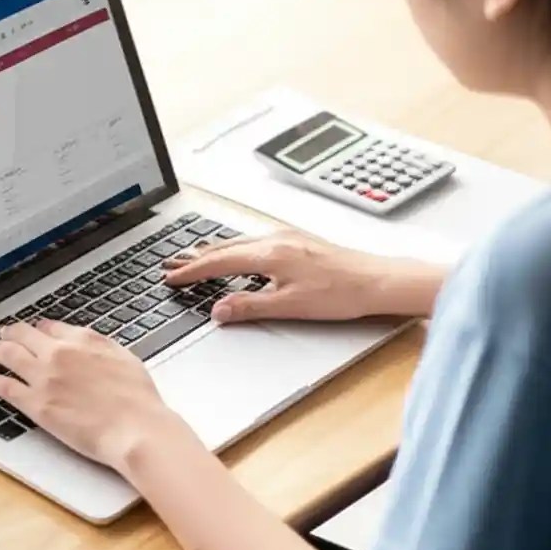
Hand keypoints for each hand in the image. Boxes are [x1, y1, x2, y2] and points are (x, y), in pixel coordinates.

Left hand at [0, 320, 195, 470]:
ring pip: (9, 355)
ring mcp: (44, 378)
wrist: (135, 428)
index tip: (34, 331)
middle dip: (12, 333)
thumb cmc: (137, 400)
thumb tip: (82, 339)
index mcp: (82, 340)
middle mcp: (59, 354)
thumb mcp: (123, 357)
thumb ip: (98, 345)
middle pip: (24, 335)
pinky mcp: (36, 404)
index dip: (38, 329)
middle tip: (5, 336)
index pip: (50, 327)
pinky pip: (5, 386)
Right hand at [164, 231, 437, 321]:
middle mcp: (274, 240)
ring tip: (193, 256)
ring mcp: (286, 238)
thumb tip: (218, 310)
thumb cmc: (342, 293)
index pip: (218, 263)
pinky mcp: (297, 242)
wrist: (379, 280)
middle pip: (223, 248)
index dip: (191, 272)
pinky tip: (234, 253)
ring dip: (212, 251)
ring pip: (237, 242)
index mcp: (268, 254)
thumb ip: (250, 307)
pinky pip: (252, 241)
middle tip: (171, 264)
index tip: (171, 278)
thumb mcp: (290, 306)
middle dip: (194, 257)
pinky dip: (233, 248)